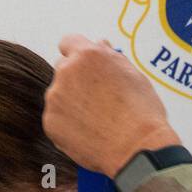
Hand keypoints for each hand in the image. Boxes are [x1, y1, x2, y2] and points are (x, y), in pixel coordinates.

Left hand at [44, 34, 181, 176]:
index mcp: (88, 56)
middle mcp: (66, 72)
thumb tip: (100, 46)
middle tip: (96, 99)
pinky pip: (56, 119)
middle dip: (76, 80)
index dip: (77, 54)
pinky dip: (68, 125)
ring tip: (96, 120)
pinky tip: (89, 133)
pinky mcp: (50, 123)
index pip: (69, 42)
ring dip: (71, 103)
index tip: (83, 65)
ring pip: (59, 96)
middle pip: (63, 69)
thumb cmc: (141, 114)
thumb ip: (111, 58)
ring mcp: (55, 98)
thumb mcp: (134, 75)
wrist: (136, 149)